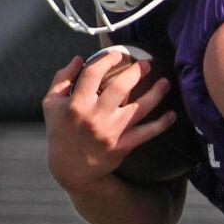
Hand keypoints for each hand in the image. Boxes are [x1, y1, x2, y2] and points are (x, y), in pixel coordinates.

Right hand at [41, 51, 177, 193]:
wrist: (71, 169)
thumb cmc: (61, 132)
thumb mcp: (51, 104)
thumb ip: (62, 79)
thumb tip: (79, 58)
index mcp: (76, 104)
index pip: (93, 73)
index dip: (107, 59)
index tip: (117, 55)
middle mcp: (94, 117)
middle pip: (120, 87)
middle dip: (136, 72)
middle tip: (147, 64)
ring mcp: (110, 132)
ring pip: (138, 109)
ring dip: (155, 94)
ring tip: (165, 82)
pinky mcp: (122, 146)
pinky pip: (145, 133)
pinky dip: (161, 124)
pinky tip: (172, 114)